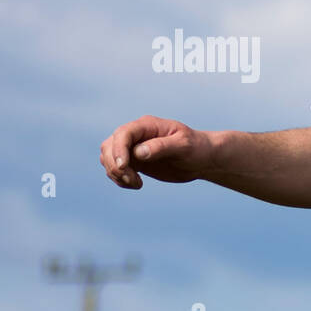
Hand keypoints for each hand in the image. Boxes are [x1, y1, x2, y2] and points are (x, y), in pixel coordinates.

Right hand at [99, 115, 214, 188]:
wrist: (202, 159)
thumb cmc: (197, 148)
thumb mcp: (184, 146)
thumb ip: (162, 147)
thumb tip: (139, 152)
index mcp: (147, 125)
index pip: (124, 134)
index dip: (118, 149)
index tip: (124, 166)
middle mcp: (136, 135)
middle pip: (109, 146)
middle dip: (115, 164)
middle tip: (133, 180)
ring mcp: (133, 148)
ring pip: (108, 158)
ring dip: (116, 173)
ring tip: (136, 183)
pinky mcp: (134, 161)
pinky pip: (115, 169)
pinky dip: (119, 178)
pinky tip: (135, 185)